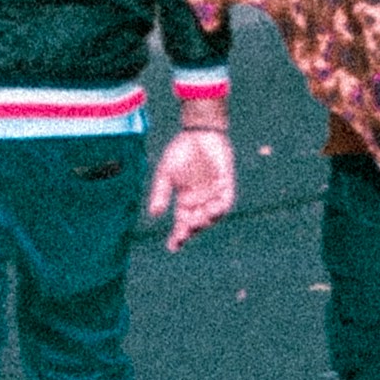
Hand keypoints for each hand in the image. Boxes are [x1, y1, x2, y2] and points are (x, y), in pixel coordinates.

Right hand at [148, 129, 236, 250]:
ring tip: (197, 221)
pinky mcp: (226, 182)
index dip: (178, 237)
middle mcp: (200, 200)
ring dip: (206, 220)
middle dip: (191, 230)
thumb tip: (154, 214)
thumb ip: (161, 193)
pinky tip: (212, 208)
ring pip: (213, 215)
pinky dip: (220, 206)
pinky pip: (226, 199)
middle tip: (184, 231)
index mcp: (185, 201)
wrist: (198, 132)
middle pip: (197, 223)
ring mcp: (214, 192)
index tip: (172, 247)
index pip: (182, 224)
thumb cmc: (180, 152)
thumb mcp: (165, 174)